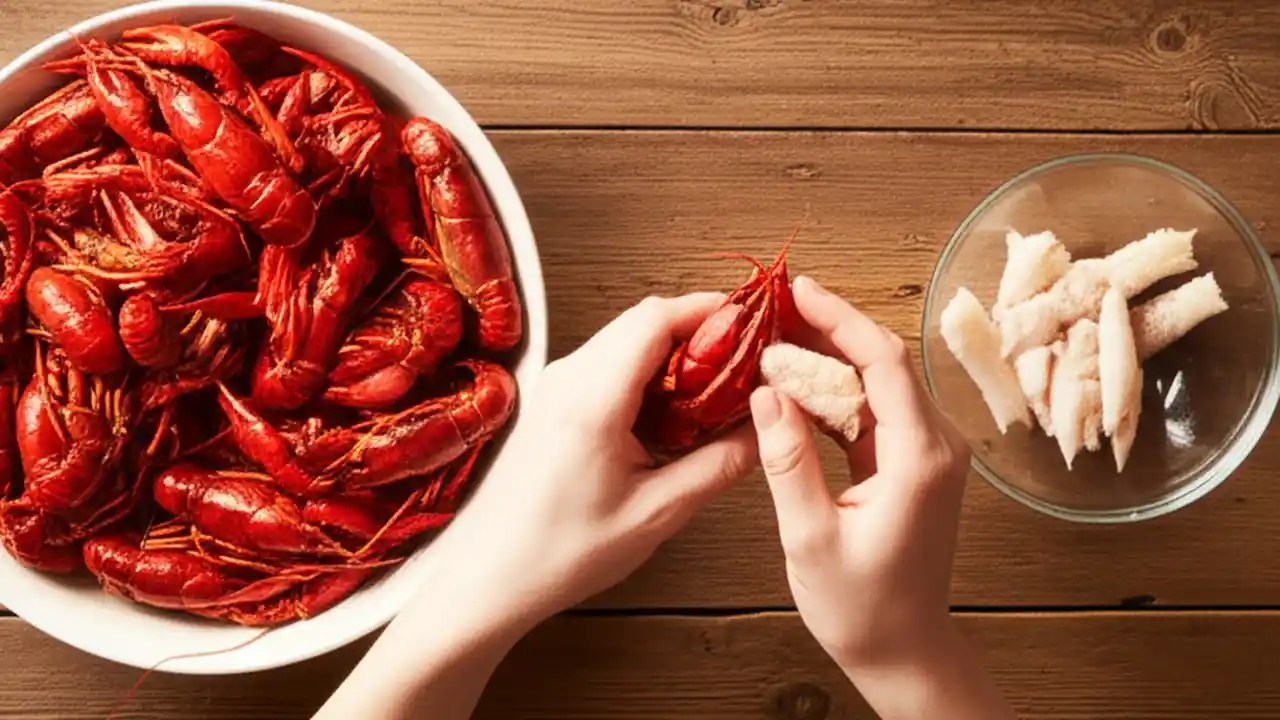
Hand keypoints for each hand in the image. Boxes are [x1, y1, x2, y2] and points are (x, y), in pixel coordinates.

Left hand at [318, 295, 758, 719]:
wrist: (491, 576)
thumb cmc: (560, 553)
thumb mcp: (656, 514)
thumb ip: (717, 465)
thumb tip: (762, 430)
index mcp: (591, 402)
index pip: (656, 320)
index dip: (710, 311)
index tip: (752, 324)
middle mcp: (567, 379)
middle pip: (643, 320)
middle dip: (700, 330)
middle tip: (745, 358)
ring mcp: (556, 385)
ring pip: (626, 338)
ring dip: (674, 350)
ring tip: (716, 386)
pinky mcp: (553, 399)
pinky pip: (609, 362)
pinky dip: (649, 369)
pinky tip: (674, 407)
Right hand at [750, 276, 970, 670]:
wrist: (903, 649)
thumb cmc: (861, 608)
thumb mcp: (810, 537)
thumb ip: (788, 461)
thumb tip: (766, 394)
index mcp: (920, 461)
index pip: (884, 364)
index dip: (840, 319)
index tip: (799, 289)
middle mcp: (937, 447)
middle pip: (886, 362)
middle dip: (832, 328)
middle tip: (776, 307)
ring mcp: (930, 454)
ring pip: (881, 381)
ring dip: (832, 356)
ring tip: (779, 335)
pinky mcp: (914, 463)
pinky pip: (875, 409)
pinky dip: (838, 390)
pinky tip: (799, 382)